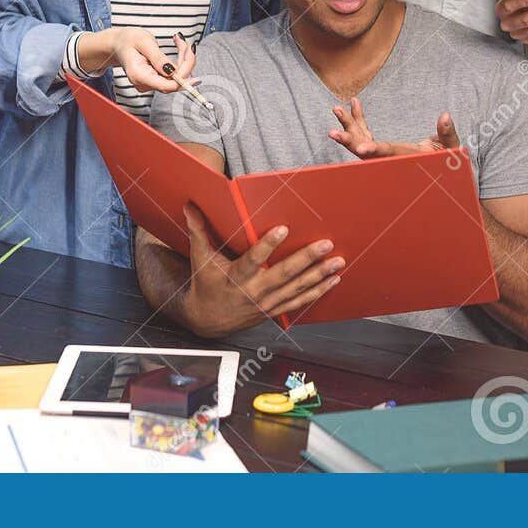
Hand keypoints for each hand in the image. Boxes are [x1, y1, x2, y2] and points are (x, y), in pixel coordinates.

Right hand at [97, 29, 194, 93]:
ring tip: (180, 41)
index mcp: (139, 76)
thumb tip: (172, 71)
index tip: (192, 63)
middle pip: (174, 82)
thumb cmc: (128, 40)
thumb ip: (157, 57)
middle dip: (186, 62)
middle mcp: (145, 84)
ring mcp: (151, 83)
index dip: (183, 77)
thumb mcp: (143, 42)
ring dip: (184, 59)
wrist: (118, 43)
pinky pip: (174, 74)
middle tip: (186, 43)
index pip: (167, 86)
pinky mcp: (156, 79)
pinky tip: (179, 47)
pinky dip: (180, 61)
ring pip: (177, 78)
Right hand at [178, 204, 342, 336]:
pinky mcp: (275, 310)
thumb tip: (190, 206)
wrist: (207, 321)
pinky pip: (300, 301)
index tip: (283, 229)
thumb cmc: (206, 285)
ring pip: (297, 288)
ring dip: (319, 275)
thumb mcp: (200, 259)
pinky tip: (333, 281)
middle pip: (284, 274)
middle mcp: (255, 290)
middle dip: (307, 259)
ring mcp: (267, 302)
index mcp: (237, 276)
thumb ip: (198, 232)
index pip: (254, 259)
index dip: (268, 245)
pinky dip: (318, 292)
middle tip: (325, 245)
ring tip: (337, 262)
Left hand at [329, 97, 461, 157]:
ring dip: (349, 124)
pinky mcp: (382, 148)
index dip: (374, 150)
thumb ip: (448, 133)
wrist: (439, 170)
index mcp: (406, 158)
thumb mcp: (451, 148)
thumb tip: (445, 116)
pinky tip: (354, 103)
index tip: (360, 148)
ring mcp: (383, 154)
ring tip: (336, 108)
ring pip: (361, 140)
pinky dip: (359, 119)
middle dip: (349, 140)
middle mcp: (390, 159)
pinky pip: (366, 133)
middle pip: (365, 151)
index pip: (387, 154)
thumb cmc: (447, 160)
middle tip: (333, 133)